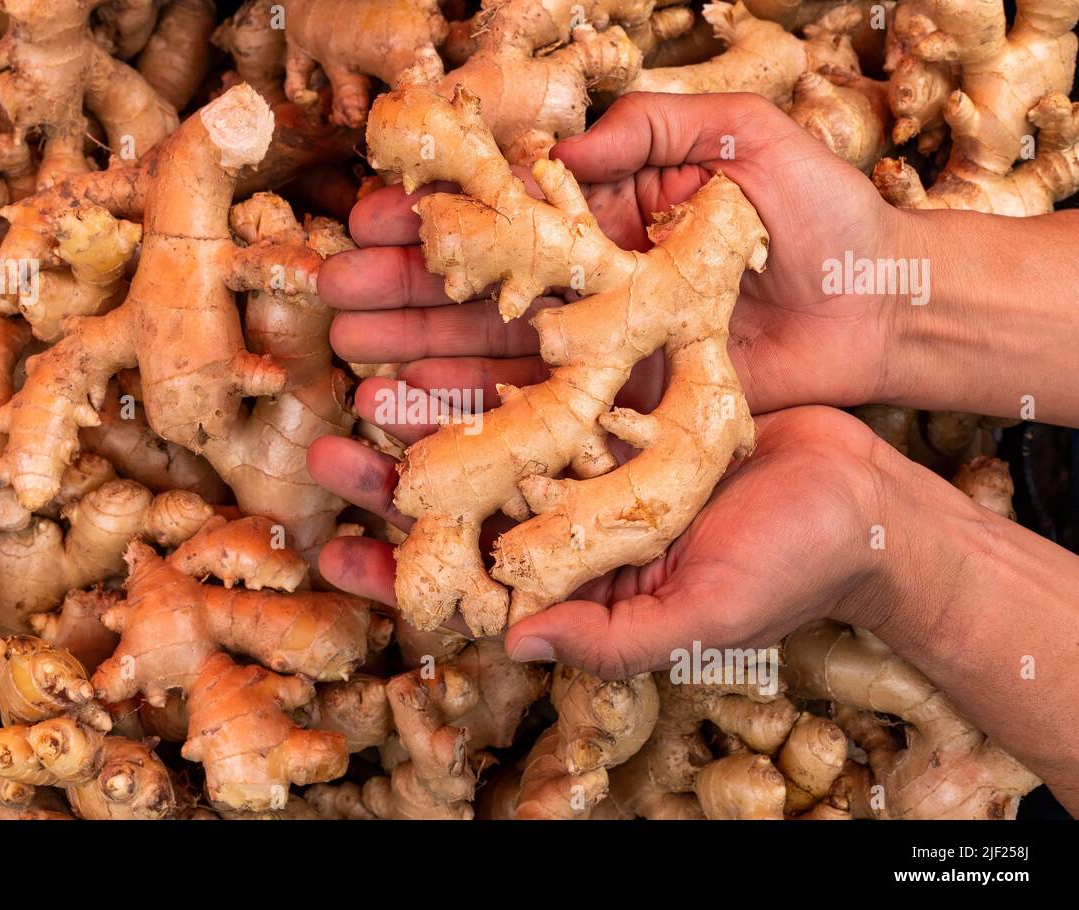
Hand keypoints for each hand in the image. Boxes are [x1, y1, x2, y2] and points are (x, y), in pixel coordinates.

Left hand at [314, 405, 921, 675]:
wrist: (868, 499)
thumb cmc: (793, 570)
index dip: (399, 572)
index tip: (333, 549)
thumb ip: (611, 639)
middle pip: (466, 499)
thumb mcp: (700, 615)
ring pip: (495, 432)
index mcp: (582, 577)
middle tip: (325, 449)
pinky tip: (453, 337)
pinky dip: (504, 360)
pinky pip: (553, 377)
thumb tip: (514, 648)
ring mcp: (601, 455)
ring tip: (366, 384)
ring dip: (432, 412)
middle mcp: (578, 517)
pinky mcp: (632, 400)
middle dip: (394, 479)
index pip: (468, 581)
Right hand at [321, 91, 913, 426]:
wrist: (879, 305)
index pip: (503, 216)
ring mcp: (602, 346)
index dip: (437, 219)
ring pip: (493, 349)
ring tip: (351, 352)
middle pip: (482, 286)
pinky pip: (537, 409)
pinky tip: (414, 406)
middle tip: (333, 295)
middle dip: (403, 289)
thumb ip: (654, 128)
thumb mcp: (745, 138)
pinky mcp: (621, 405)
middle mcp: (592, 281)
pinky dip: (474, 408)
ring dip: (419, 350)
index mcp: (610, 211)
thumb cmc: (822, 213)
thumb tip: (557, 148)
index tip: (370, 220)